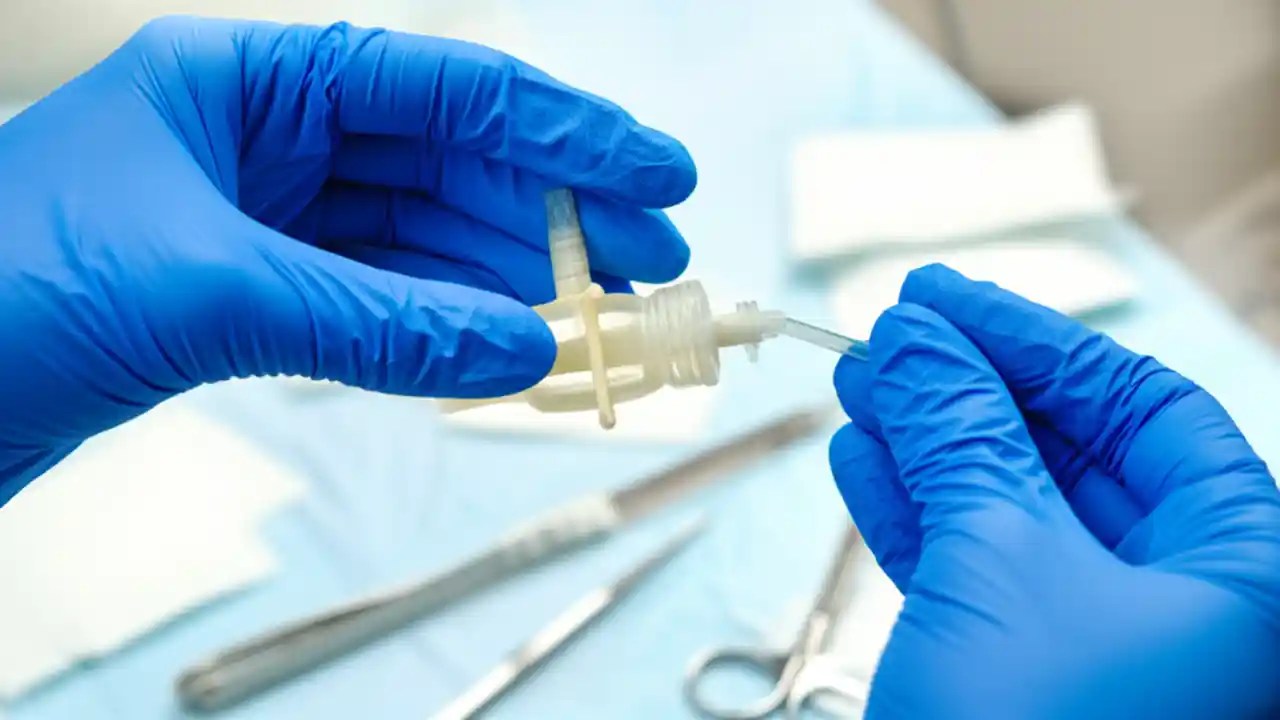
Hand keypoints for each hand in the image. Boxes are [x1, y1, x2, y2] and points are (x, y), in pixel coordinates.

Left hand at [0, 17, 694, 502]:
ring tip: (601, 316)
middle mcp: (266, 139)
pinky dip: (445, 329)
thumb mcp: (208, 290)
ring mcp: (265, 221)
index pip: (444, 92)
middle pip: (449, 166)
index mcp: (249, 81)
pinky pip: (380, 303)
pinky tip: (508, 344)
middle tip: (649, 263)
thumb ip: (376, 320)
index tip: (653, 173)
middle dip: (555, 213)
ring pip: (424, 241)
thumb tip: (519, 342)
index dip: (563, 132)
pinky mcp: (253, 297)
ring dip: (512, 279)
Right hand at [829, 265, 1279, 718]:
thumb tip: (915, 340)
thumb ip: (962, 436)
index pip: (1143, 412)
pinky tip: (860, 465)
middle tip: (891, 335)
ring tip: (856, 388)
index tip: (944, 298)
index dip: (1036, 343)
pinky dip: (911, 518)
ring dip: (926, 446)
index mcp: (1243, 576)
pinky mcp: (1021, 686)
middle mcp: (1185, 611)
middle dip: (969, 390)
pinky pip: (971, 577)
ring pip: (1008, 514)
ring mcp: (1099, 653)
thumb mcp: (1003, 563)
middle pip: (1070, 457)